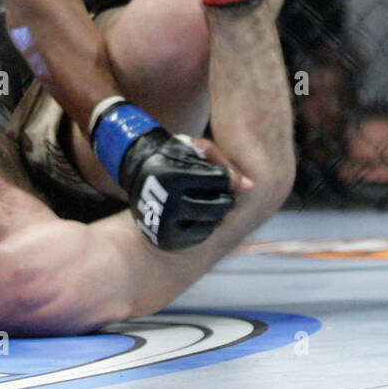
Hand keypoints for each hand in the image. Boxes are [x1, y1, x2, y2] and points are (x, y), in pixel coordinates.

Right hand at [120, 127, 236, 249]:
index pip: (221, 180)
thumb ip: (224, 164)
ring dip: (217, 211)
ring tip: (204, 200)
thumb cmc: (171, 157)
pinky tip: (195, 212)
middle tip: (216, 190)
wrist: (136, 173)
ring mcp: (168, 224)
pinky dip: (206, 224)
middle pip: (221, 205)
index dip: (224, 176)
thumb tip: (251, 186)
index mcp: (174, 177)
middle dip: (225, 196)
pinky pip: (203, 235)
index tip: (216, 174)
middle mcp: (169, 204)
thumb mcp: (194, 149)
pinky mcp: (169, 239)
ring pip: (215, 222)